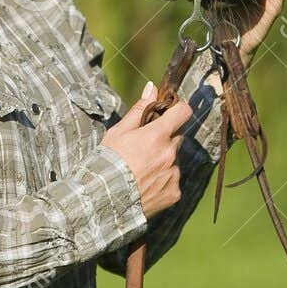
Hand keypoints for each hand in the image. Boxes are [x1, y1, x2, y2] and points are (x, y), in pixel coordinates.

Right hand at [100, 82, 192, 218]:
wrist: (103, 200)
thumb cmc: (108, 161)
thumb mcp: (119, 132)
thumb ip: (139, 109)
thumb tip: (152, 87)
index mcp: (158, 135)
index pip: (183, 112)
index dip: (178, 110)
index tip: (170, 113)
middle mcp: (170, 153)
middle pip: (177, 138)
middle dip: (166, 139)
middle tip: (145, 148)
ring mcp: (173, 174)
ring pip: (174, 160)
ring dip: (164, 161)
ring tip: (141, 171)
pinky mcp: (174, 193)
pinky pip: (173, 181)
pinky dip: (163, 181)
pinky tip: (145, 185)